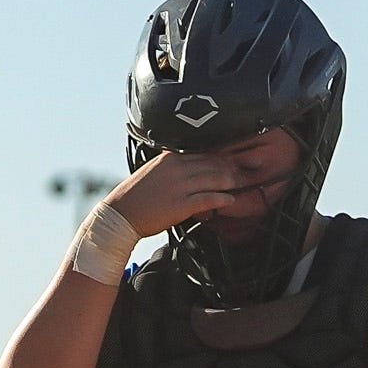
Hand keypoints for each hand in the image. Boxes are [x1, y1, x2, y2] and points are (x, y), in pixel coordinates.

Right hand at [107, 147, 286, 240]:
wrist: (120, 214)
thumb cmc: (136, 196)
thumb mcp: (153, 173)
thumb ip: (172, 168)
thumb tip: (189, 167)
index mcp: (170, 158)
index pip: (203, 152)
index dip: (222, 156)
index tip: (234, 159)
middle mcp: (176, 168)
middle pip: (212, 163)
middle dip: (231, 167)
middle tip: (246, 170)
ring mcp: (179, 186)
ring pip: (213, 179)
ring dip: (231, 181)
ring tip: (242, 184)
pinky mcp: (180, 205)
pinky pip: (207, 199)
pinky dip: (221, 198)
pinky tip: (230, 200)